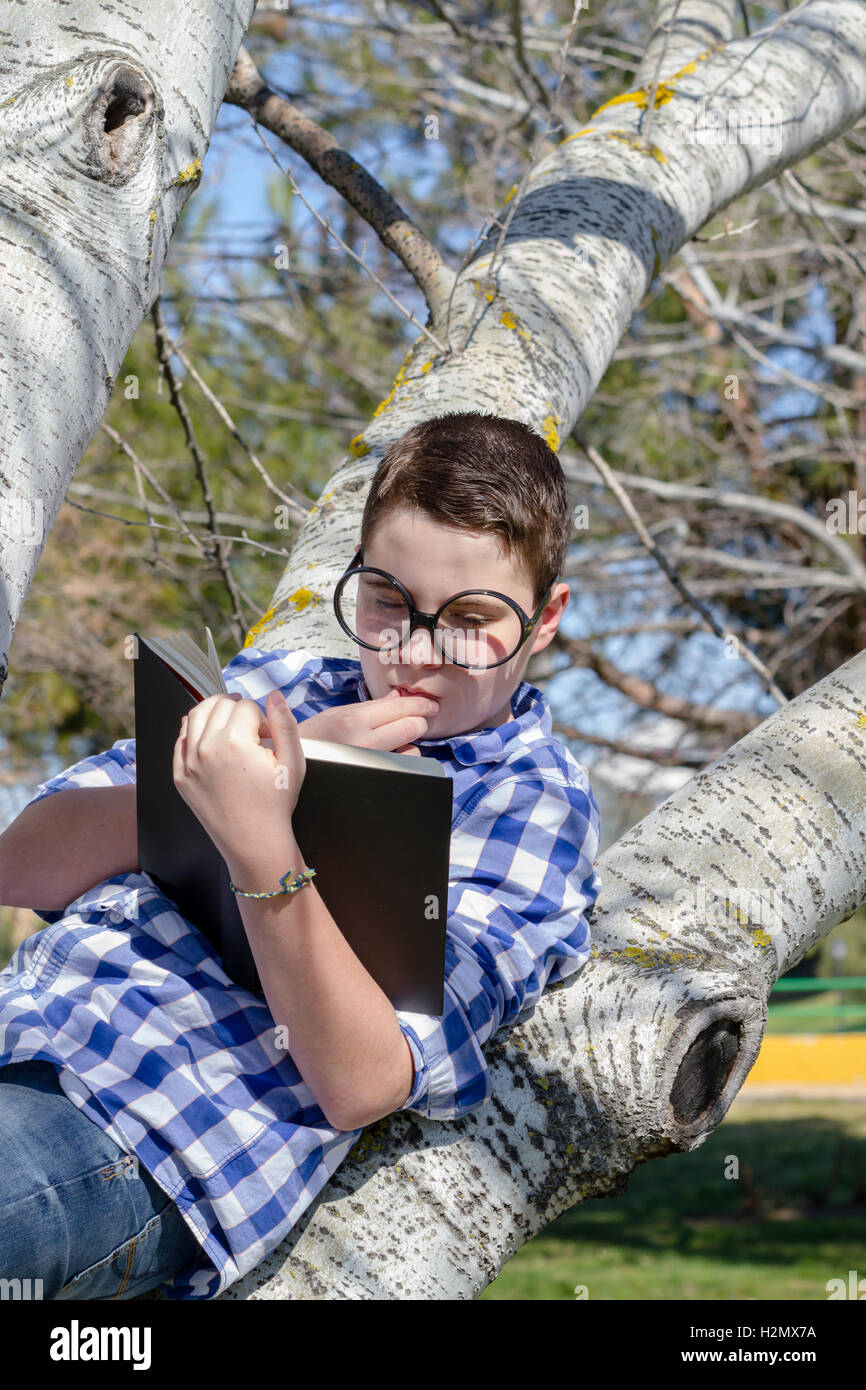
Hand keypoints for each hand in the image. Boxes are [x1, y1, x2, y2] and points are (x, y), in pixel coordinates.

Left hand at [173, 690, 304, 865]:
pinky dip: (193, 729)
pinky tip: (208, 734)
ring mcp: (188, 763)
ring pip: (195, 715)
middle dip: (238, 710)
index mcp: (234, 742)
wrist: (254, 842)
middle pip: (220, 705)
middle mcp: (205, 749)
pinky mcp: (180, 776)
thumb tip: (274, 695)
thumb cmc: (276, 804)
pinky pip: (181, 739)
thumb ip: (285, 723)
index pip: (246, 706)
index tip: (268, 735)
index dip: (262, 717)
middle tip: (252, 726)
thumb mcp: (293, 762)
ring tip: (230, 719)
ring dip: (214, 711)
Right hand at [298, 693, 436, 757]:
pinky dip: (401, 762)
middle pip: (413, 727)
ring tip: (394, 743)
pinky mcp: (374, 781)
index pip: (401, 707)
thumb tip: (397, 697)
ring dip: (410, 745)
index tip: (430, 706)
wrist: (287, 769)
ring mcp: (369, 766)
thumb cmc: (309, 741)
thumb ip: (369, 707)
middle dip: (419, 722)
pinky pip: (402, 769)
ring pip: (413, 752)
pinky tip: (388, 759)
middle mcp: (363, 743)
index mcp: (353, 720)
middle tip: (416, 721)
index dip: (420, 705)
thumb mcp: (334, 716)